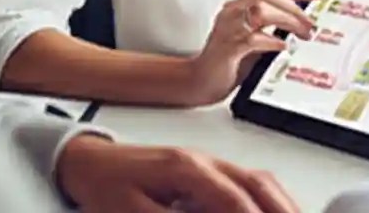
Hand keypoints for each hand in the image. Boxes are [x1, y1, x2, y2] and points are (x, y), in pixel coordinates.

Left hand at [56, 135, 299, 212]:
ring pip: (258, 181)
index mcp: (187, 168)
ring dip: (278, 204)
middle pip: (259, 184)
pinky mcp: (206, 172)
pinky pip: (245, 183)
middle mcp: (204, 161)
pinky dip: (263, 200)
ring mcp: (208, 163)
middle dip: (281, 209)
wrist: (87, 162)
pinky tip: (268, 212)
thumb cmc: (106, 185)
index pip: (235, 201)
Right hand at [186, 0, 317, 105]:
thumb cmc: (227, 61)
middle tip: (310, 23)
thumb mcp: (253, 38)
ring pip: (260, 11)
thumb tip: (302, 23)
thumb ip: (271, 27)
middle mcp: (232, 13)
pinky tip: (282, 47)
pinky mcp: (228, 49)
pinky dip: (271, 41)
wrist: (200, 81)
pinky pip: (252, 38)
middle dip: (294, 7)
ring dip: (287, 20)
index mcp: (238, 7)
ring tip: (302, 33)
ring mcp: (228, 29)